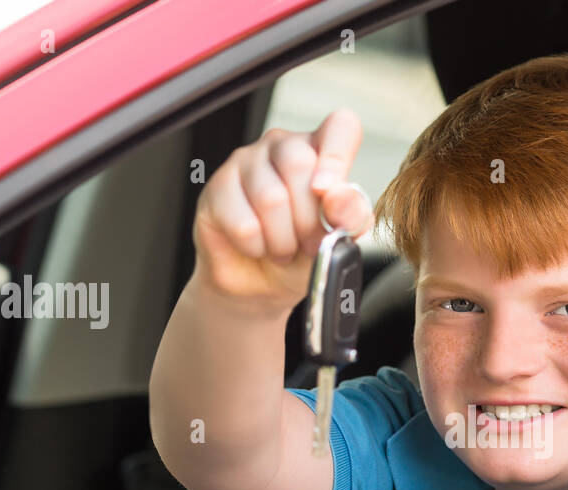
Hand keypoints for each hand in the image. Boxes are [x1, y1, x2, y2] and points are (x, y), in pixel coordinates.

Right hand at [191, 108, 373, 307]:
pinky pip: (243, 223)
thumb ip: (350, 217)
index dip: (338, 156)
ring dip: (283, 240)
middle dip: (308, 219)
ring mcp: (245, 161)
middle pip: (299, 162)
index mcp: (320, 150)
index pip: (340, 126)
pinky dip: (257, 247)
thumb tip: (342, 198)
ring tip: (283, 250)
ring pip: (270, 198)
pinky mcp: (216, 188)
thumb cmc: (301, 254)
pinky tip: (256, 247)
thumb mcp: (338, 240)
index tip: (329, 194)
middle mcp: (282, 146)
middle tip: (308, 244)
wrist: (260, 285)